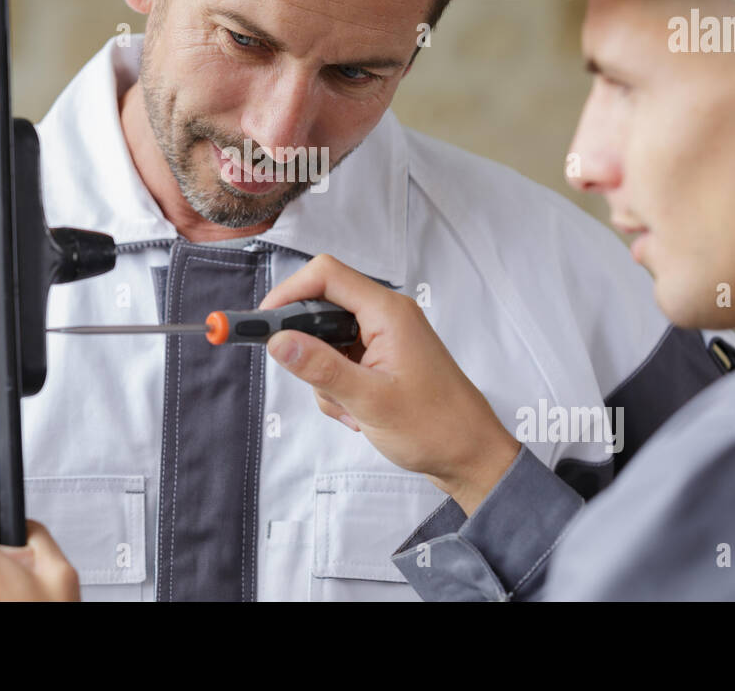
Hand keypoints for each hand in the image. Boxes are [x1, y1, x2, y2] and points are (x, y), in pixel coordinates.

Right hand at [260, 255, 519, 514]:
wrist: (471, 457)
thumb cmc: (435, 428)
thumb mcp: (369, 401)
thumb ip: (321, 368)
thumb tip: (278, 342)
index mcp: (388, 312)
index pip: (326, 275)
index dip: (288, 292)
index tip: (263, 325)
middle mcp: (386, 317)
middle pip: (322, 309)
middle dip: (308, 350)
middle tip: (311, 382)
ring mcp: (384, 339)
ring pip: (327, 343)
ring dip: (325, 380)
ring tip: (351, 411)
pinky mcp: (382, 360)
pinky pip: (341, 364)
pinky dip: (339, 391)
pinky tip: (359, 416)